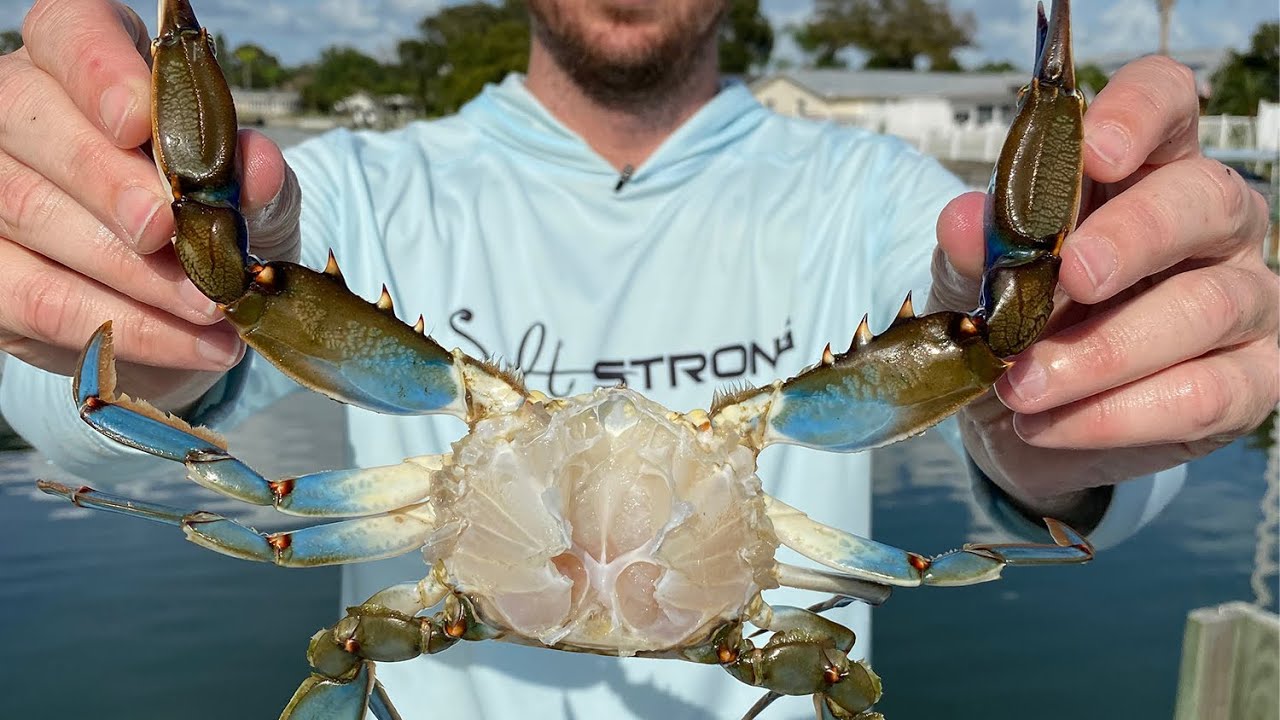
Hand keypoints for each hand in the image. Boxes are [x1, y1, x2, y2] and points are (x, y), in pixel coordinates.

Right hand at [0, 0, 300, 409]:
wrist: (201, 305)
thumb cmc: (220, 221)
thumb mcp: (257, 195)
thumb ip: (257, 177)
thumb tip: (257, 167)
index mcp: (93, 62)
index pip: (71, 32)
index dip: (97, 70)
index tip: (139, 120)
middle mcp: (24, 111)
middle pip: (34, 123)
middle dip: (109, 183)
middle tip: (171, 231)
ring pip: (30, 213)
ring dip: (132, 271)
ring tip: (213, 306)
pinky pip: (39, 298)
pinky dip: (127, 327)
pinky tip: (195, 344)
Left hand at [930, 56, 1278, 521]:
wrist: (1018, 417)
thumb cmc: (1011, 321)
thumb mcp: (974, 283)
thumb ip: (974, 252)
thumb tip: (963, 221)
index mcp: (1144, 170)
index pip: (1168, 102)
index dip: (1140, 113)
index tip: (1095, 152)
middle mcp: (1213, 223)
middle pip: (1205, 198)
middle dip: (1133, 237)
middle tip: (1071, 276)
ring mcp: (1245, 298)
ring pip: (1206, 306)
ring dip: (1103, 352)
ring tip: (1022, 385)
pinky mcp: (1250, 381)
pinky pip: (1203, 394)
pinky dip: (1115, 414)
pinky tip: (1049, 424)